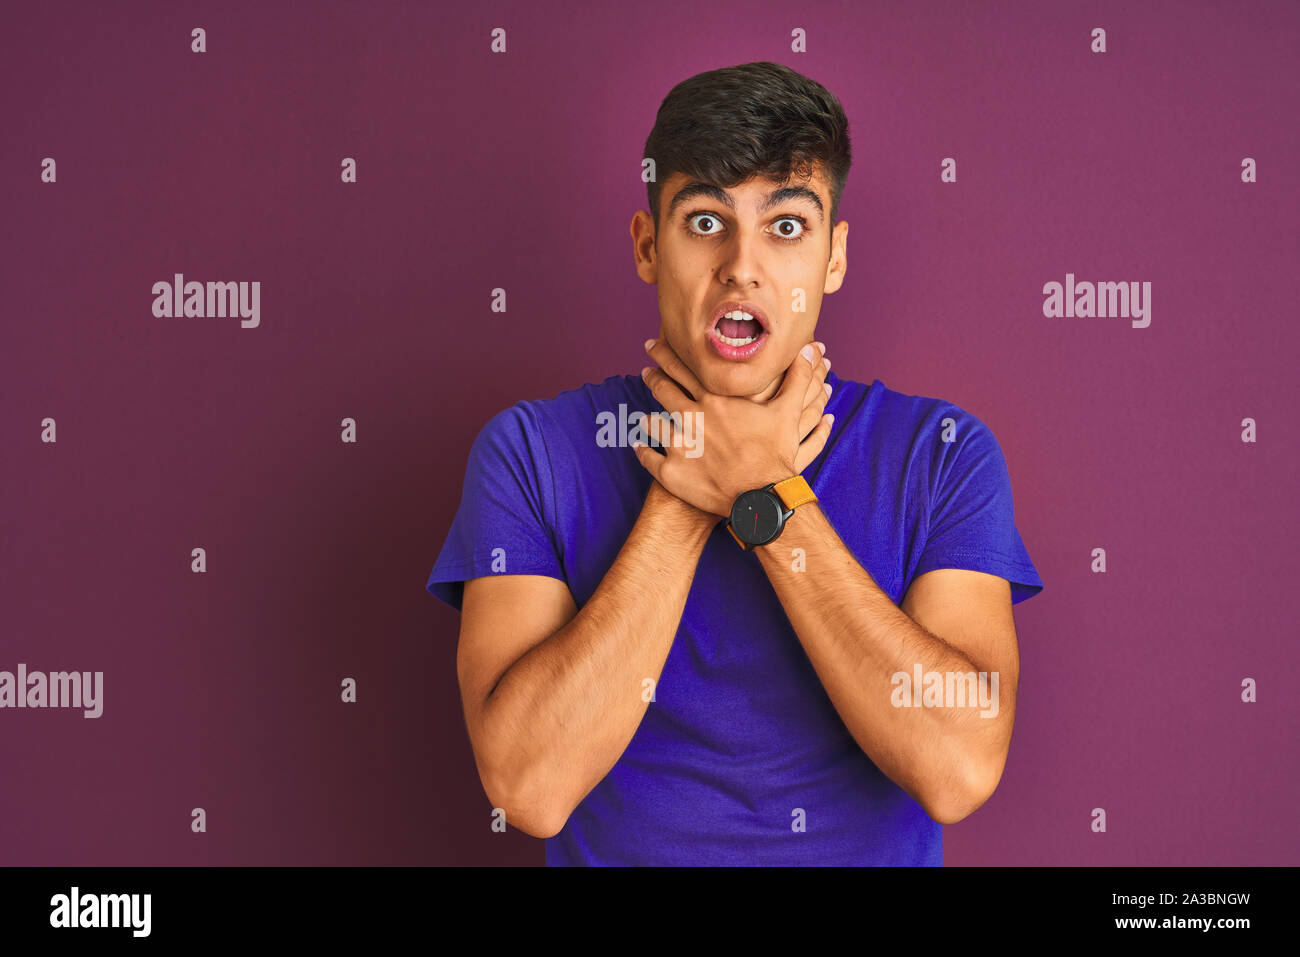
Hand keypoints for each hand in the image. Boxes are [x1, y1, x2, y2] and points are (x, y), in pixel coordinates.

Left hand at [631, 338, 833, 516]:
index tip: (655, 343)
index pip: (683, 368)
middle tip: (645, 369)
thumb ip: (797, 376)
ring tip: (644, 412)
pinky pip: (648, 458)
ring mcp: (678, 445)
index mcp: (715, 399)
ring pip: (652, 422)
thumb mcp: (790, 411)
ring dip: (647, 415)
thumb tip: (810, 346)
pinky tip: (639, 445)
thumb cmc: (775, 454)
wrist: (762, 497)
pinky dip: (642, 450)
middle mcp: (691, 417)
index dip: (665, 353)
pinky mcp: (672, 472)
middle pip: (663, 389)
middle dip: (652, 376)